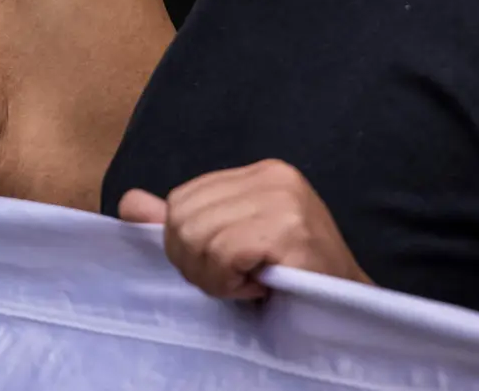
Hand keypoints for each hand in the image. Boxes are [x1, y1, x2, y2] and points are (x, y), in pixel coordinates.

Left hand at [119, 160, 369, 299]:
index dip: (188, 244)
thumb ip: (185, 218)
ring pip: (198, 236)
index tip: (223, 266)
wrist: (349, 306)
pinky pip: (223, 253)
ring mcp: (283, 200)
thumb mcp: (232, 239)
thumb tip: (129, 204)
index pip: (182, 199)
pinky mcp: (289, 230)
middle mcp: (272, 176)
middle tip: (232, 280)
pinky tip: (257, 286)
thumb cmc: (291, 277)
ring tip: (247, 283)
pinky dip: (230, 281)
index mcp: (259, 172)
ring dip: (215, 277)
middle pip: (183, 217)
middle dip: (196, 263)